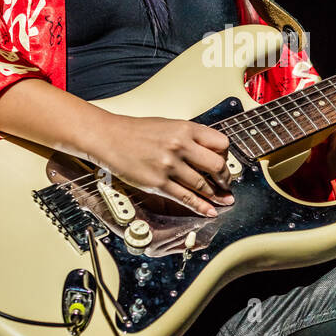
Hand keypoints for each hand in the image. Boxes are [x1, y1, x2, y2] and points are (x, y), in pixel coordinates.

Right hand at [96, 114, 235, 216]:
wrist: (109, 137)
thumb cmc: (136, 131)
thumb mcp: (168, 125)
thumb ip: (190, 137)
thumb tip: (209, 154)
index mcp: (185, 129)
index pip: (221, 144)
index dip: (226, 156)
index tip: (224, 163)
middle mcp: (180, 146)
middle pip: (217, 165)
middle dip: (225, 178)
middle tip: (226, 184)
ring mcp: (169, 165)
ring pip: (202, 185)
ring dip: (215, 195)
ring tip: (221, 199)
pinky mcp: (158, 183)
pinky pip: (185, 198)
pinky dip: (201, 207)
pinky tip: (209, 211)